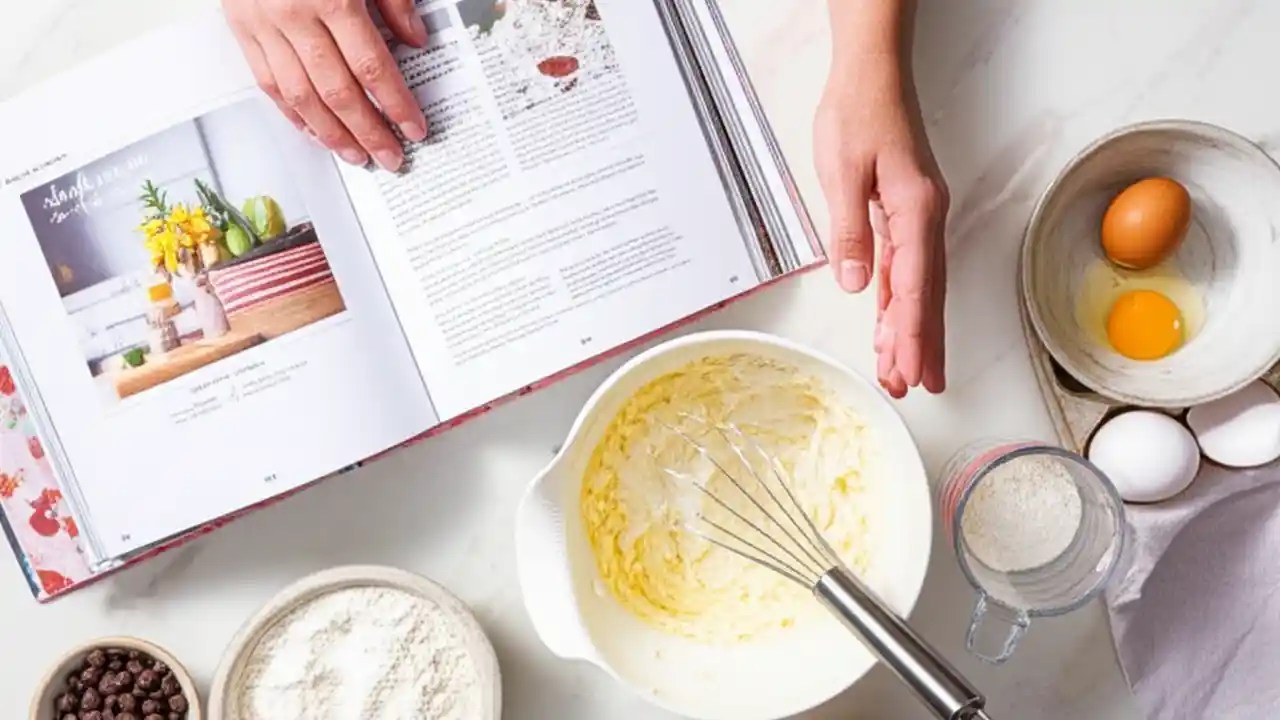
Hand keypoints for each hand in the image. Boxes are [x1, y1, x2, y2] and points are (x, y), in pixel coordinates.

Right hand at [223, 0, 429, 171]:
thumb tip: (416, 41)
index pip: (373, 67)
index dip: (397, 104)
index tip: (416, 129)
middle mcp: (294, 16)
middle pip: (338, 91)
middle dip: (369, 131)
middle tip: (391, 157)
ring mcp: (263, 24)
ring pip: (301, 97)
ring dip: (332, 134)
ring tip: (357, 155)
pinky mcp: (240, 27)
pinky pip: (268, 83)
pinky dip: (293, 114)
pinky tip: (315, 132)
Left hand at [814, 54, 947, 397]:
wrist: (871, 74)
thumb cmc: (858, 113)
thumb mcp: (842, 171)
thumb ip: (850, 230)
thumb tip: (854, 285)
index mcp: (916, 210)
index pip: (914, 285)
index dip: (910, 332)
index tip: (907, 368)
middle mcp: (926, 217)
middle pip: (926, 294)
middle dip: (919, 344)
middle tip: (912, 386)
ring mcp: (920, 217)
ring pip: (918, 286)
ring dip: (909, 328)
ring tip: (901, 370)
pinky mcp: (905, 213)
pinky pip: (906, 268)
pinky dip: (897, 300)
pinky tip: (888, 325)